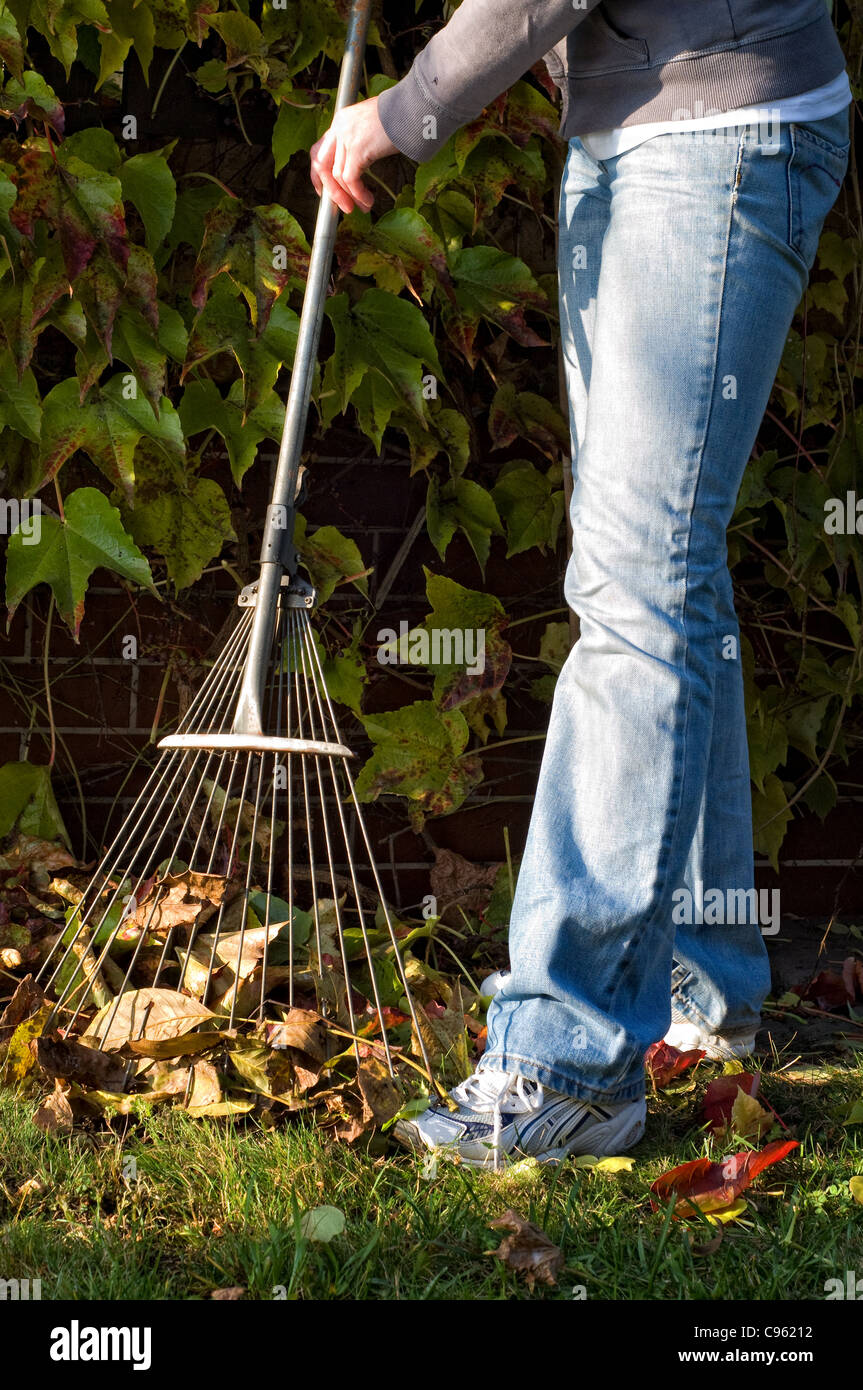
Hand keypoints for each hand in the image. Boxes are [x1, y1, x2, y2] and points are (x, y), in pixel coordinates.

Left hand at [309, 94, 398, 214]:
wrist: (412, 108)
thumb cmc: (401, 117)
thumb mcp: (372, 127)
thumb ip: (360, 142)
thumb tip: (359, 165)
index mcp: (341, 121)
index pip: (320, 150)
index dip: (318, 174)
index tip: (325, 190)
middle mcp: (340, 127)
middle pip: (321, 165)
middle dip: (330, 190)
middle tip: (343, 206)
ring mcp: (347, 137)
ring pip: (337, 176)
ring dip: (349, 196)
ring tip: (363, 206)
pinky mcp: (357, 149)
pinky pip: (351, 179)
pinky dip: (358, 194)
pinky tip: (368, 200)